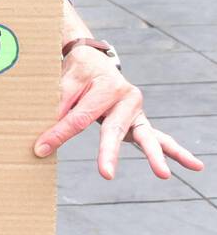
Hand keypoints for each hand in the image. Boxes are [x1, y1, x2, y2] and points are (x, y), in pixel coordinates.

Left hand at [33, 45, 203, 180]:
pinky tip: (194, 166)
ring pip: (146, 136)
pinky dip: (174, 152)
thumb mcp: (65, 81)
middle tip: (105, 174)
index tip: (40, 149)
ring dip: (155, 156)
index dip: (59, 133)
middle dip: (108, 152)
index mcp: (107, 86)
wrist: (93, 59)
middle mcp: (128, 97)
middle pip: (114, 129)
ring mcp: (137, 111)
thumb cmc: (77, 72)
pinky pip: (159, 138)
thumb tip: (46, 132)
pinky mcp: (140, 122)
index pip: (80, 117)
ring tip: (164, 175)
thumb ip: (59, 104)